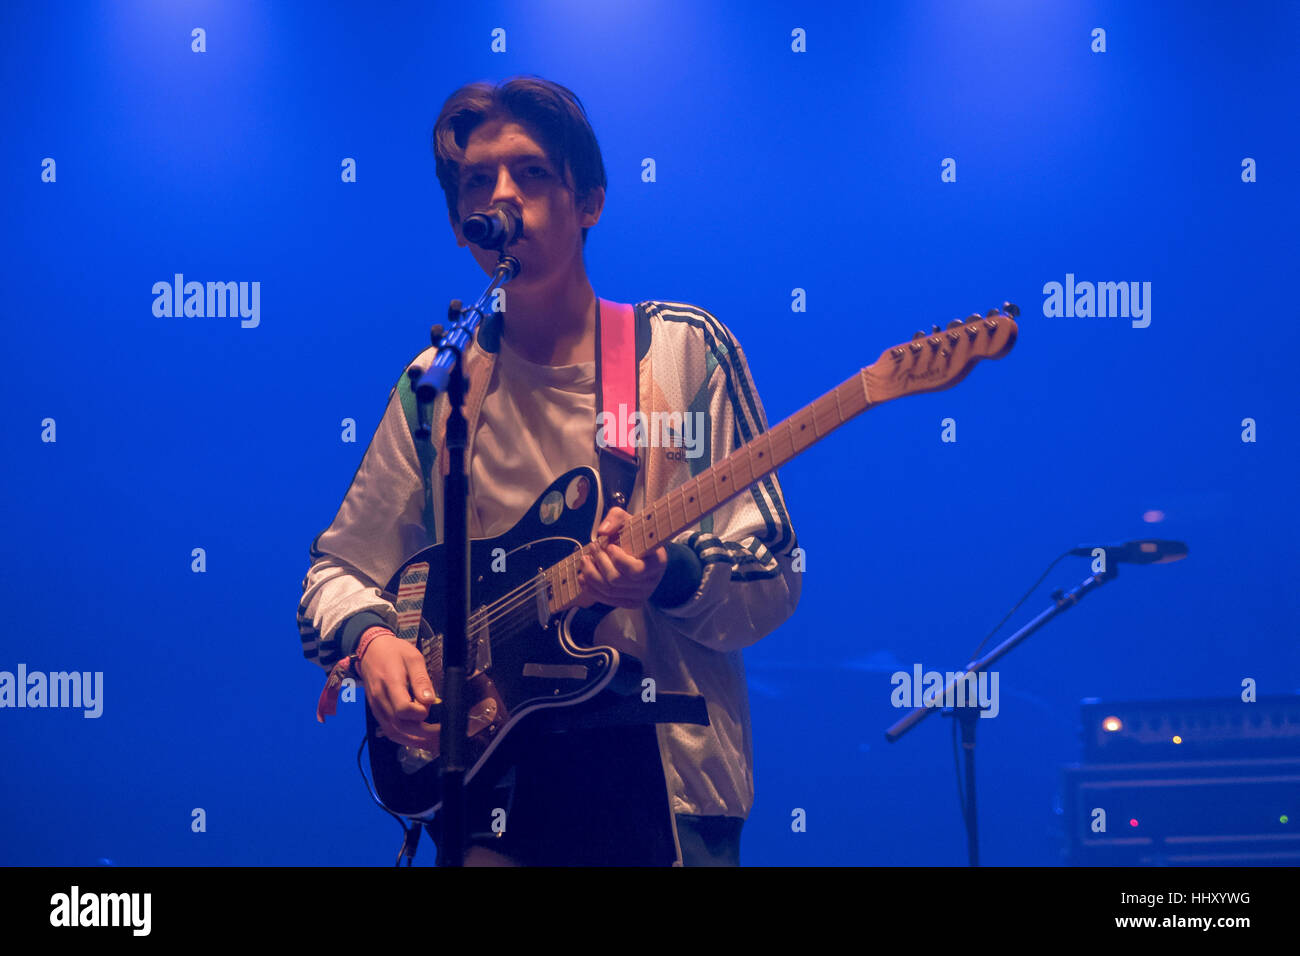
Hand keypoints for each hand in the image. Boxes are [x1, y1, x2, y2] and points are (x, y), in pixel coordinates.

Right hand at [354, 629, 440, 747]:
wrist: (371, 650)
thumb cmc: (394, 652)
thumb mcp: (413, 658)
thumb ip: (421, 679)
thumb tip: (429, 699)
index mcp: (390, 683)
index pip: (403, 709)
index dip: (420, 713)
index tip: (431, 707)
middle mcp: (381, 699)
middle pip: (400, 725)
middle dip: (422, 733)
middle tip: (440, 733)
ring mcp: (377, 707)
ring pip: (393, 732)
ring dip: (414, 740)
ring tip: (433, 742)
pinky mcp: (377, 711)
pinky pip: (389, 730)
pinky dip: (404, 738)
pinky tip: (418, 739)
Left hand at [576, 507, 668, 608]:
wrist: (644, 552)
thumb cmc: (637, 536)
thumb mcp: (629, 520)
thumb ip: (616, 518)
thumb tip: (603, 531)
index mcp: (657, 562)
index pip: (635, 570)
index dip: (617, 559)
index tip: (610, 546)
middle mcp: (651, 581)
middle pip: (616, 580)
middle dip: (599, 562)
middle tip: (592, 548)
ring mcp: (641, 594)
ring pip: (609, 591)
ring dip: (591, 574)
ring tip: (585, 560)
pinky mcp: (629, 602)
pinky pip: (606, 599)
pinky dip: (591, 588)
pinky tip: (584, 576)